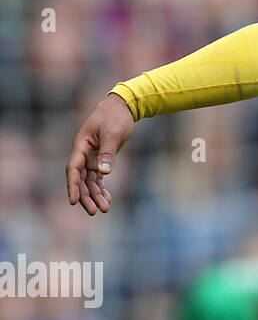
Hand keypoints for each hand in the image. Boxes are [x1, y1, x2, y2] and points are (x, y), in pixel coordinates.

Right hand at [66, 92, 134, 214]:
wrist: (122, 107)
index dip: (73, 186)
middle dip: (86, 196)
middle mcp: (83, 154)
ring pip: (90, 181)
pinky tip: (107, 199)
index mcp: (81, 146)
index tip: (74, 201)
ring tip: (105, 209)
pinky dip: (102, 188)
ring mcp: (91, 158)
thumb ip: (108, 152)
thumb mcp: (112, 133)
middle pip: (81, 180)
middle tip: (93, 212)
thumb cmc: (115, 117)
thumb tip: (104, 173)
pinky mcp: (101, 159)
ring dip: (95, 195)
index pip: (73, 169)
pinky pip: (98, 178)